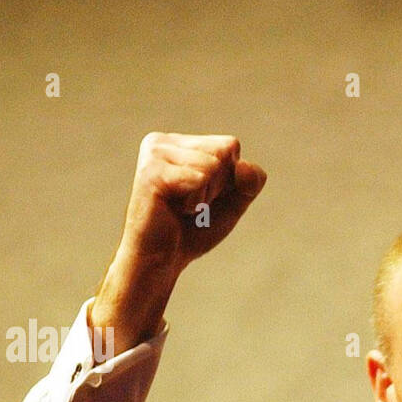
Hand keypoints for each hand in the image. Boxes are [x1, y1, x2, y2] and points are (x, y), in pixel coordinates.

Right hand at [118, 132, 266, 271]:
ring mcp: (154, 153)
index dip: (228, 179)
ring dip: (205, 196)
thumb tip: (243, 165)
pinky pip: (199, 179)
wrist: (162, 261)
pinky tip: (173, 210)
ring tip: (181, 208)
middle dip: (217, 187)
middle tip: (190, 205)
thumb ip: (250, 181)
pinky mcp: (151, 171)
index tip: (202, 196)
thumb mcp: (233, 203)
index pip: (230, 145)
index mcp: (179, 142)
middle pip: (223, 151)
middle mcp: (163, 141)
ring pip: (213, 165)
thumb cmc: (193, 231)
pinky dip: (195, 202)